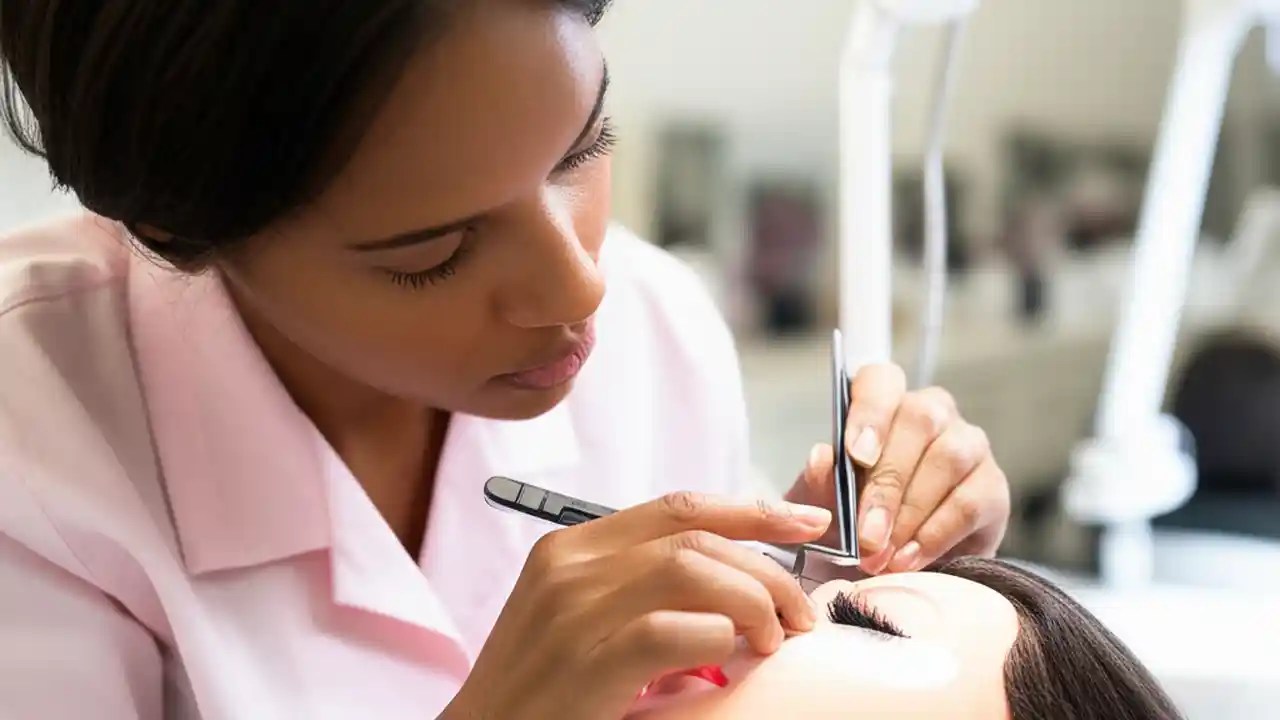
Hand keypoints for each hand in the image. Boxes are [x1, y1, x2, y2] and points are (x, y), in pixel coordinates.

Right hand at [442, 493, 830, 719]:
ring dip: (751, 602)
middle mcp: (570, 567)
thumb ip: (639, 587)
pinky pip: (672, 632)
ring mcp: (573, 613)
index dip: (753, 509)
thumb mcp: (581, 617)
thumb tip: (732, 580)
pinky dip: (716, 640)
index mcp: (572, 547)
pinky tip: (727, 661)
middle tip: (798, 614)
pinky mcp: (584, 665)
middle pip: (695, 536)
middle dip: (766, 569)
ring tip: (768, 641)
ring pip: (691, 570)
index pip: (679, 507)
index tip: (809, 522)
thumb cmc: (542, 687)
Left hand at [785, 363, 1009, 574]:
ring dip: (911, 512)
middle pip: (918, 421)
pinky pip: (969, 503)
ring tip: (883, 554)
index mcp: (886, 403)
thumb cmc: (856, 520)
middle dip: (887, 482)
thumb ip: (821, 482)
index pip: (882, 380)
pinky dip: (935, 536)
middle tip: (866, 534)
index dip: (870, 412)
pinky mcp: (993, 487)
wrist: (895, 565)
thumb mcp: (825, 505)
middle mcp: (933, 414)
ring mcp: (969, 445)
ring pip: (948, 459)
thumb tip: (821, 458)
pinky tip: (909, 559)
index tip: (856, 455)